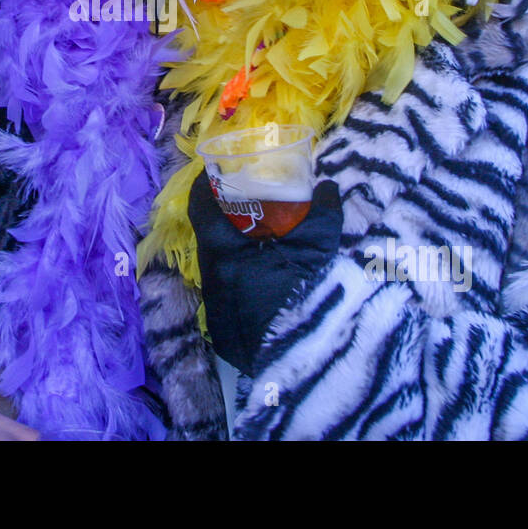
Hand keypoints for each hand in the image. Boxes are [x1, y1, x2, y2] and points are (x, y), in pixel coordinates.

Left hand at [190, 173, 343, 371]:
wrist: (306, 356)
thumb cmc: (308, 294)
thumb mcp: (320, 244)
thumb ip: (322, 210)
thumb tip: (326, 188)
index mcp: (224, 251)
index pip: (201, 207)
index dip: (207, 186)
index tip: (218, 172)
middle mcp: (212, 276)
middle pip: (209, 236)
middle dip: (225, 217)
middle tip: (248, 202)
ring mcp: (216, 304)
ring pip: (218, 264)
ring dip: (233, 249)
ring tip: (259, 239)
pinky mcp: (224, 329)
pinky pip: (226, 291)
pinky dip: (240, 277)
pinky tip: (263, 276)